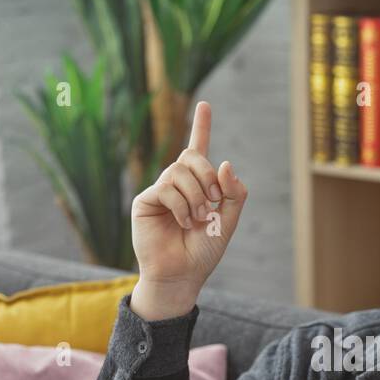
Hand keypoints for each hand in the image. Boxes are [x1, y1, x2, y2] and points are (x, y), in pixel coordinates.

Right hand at [130, 101, 248, 318]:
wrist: (182, 275)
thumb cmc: (203, 252)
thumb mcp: (228, 221)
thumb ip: (234, 193)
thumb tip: (225, 162)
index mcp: (198, 186)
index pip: (198, 150)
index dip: (201, 127)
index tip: (205, 105)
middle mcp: (176, 184)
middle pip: (192, 156)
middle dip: (208, 175)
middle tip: (213, 200)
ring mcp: (159, 191)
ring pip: (179, 170)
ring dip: (195, 195)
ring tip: (196, 219)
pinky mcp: (145, 201)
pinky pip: (166, 187)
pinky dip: (181, 205)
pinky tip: (183, 222)